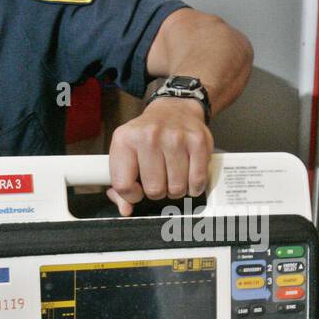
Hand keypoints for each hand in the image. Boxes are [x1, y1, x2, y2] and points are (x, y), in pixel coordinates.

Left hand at [107, 95, 212, 215]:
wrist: (175, 109)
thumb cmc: (148, 136)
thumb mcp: (126, 153)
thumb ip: (121, 184)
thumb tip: (126, 209)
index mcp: (125, 139)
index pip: (124, 186)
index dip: (132, 195)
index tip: (138, 189)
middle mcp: (149, 136)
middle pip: (154, 190)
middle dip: (158, 191)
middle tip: (160, 179)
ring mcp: (175, 138)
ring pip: (176, 189)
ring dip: (176, 189)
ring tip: (173, 175)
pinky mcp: (197, 142)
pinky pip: (197, 181)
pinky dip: (194, 186)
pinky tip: (188, 176)